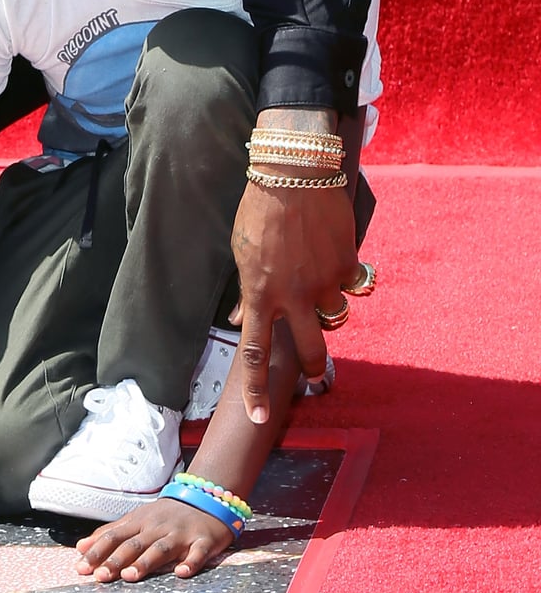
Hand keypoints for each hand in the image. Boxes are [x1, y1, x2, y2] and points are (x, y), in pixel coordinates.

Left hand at [76, 498, 232, 582]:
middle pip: (134, 544)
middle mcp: (157, 528)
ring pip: (161, 548)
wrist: (204, 499)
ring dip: (145, 562)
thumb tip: (81, 547)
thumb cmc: (165, 516)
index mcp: (139, 522)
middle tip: (100, 577)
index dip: (97, 551)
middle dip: (115, 560)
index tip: (81, 567)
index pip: (114, 537)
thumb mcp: (136, 520)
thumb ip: (110, 534)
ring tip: (130, 576)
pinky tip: (182, 573)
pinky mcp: (204, 541)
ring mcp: (180, 534)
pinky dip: (191, 563)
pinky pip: (198, 553)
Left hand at [233, 145, 356, 423]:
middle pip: (310, 351)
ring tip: (318, 279)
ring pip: (335, 316)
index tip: (259, 419)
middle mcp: (293, 295)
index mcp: (259, 293)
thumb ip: (246, 291)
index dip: (256, 390)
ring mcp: (324, 282)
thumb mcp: (241, 251)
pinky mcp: (348, 265)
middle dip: (314, 367)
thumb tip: (241, 321)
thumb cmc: (259, 210)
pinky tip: (334, 248)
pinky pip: (352, 282)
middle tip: (314, 373)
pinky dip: (346, 272)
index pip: (254, 353)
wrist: (294, 173)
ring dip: (329, 307)